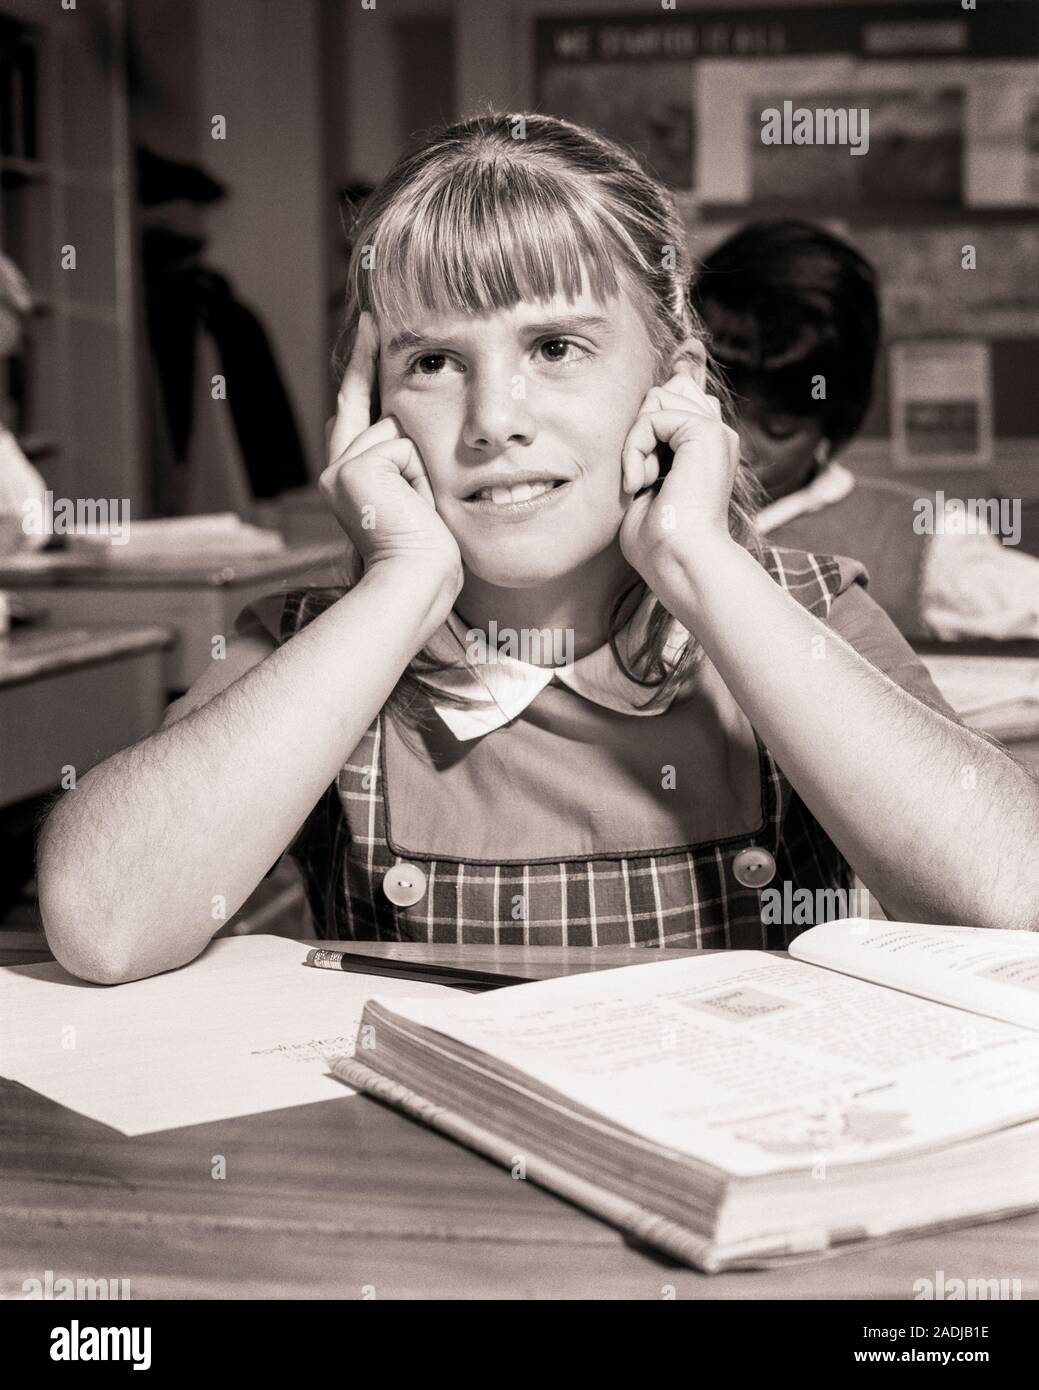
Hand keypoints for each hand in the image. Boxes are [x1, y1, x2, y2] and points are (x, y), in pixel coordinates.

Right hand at [321, 312, 462, 595]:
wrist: (418, 580)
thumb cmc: (430, 553)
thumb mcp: (417, 496)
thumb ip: (406, 458)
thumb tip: (406, 415)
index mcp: (348, 480)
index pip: (354, 408)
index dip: (360, 366)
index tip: (371, 321)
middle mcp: (335, 472)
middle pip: (378, 414)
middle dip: (398, 417)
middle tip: (393, 400)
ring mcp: (339, 469)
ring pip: (396, 428)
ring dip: (421, 464)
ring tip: (418, 508)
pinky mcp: (353, 468)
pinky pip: (401, 443)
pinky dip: (417, 472)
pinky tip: (412, 504)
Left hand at [618, 371, 740, 595]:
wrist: (679, 561)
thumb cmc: (658, 541)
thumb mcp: (644, 483)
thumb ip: (646, 443)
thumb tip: (645, 404)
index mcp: (706, 448)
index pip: (672, 399)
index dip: (644, 428)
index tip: (640, 480)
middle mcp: (716, 436)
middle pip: (663, 392)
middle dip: (639, 430)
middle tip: (640, 478)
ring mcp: (715, 432)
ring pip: (656, 399)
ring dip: (635, 442)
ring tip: (641, 482)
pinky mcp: (706, 432)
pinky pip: (651, 417)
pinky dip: (634, 449)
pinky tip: (640, 483)